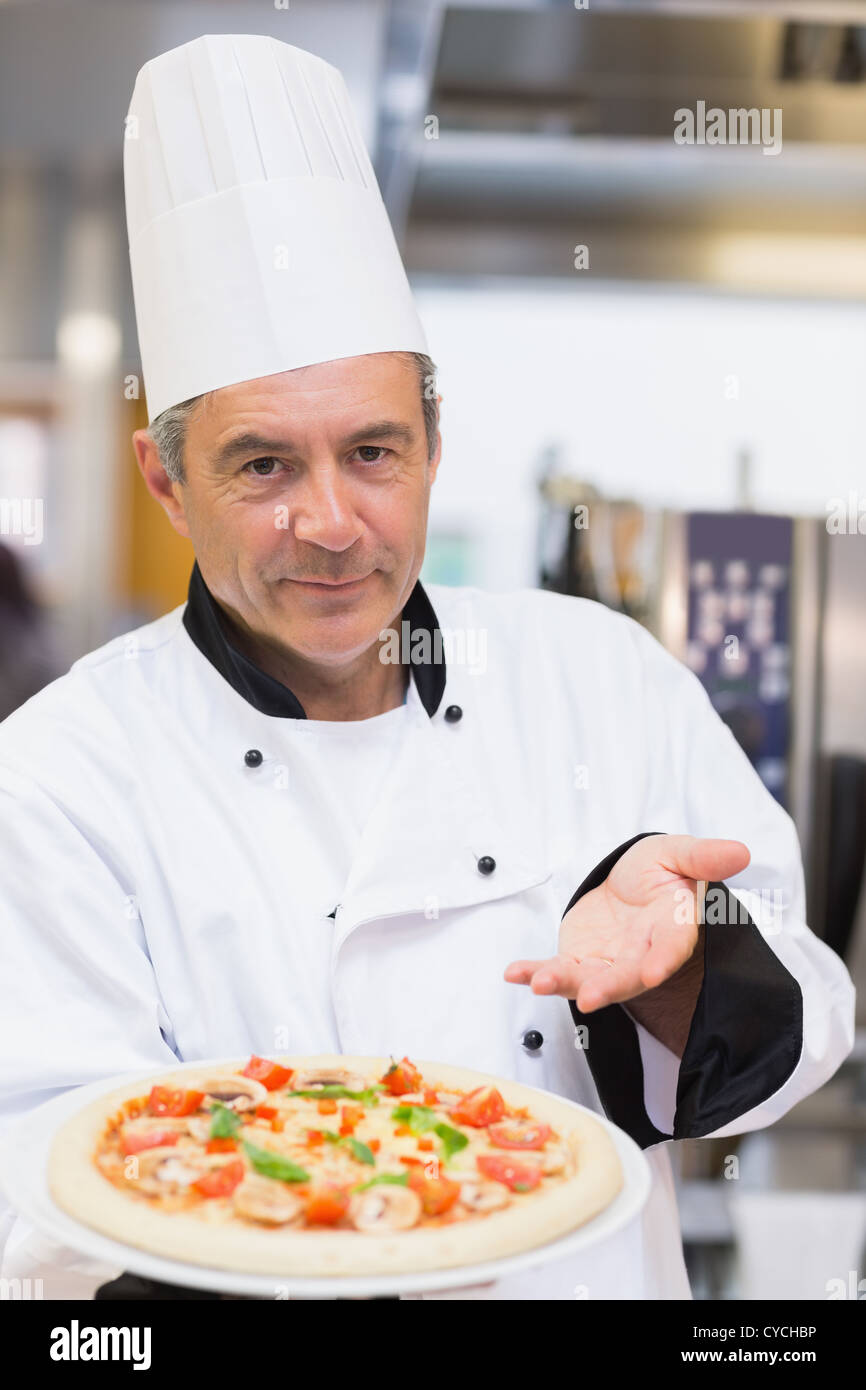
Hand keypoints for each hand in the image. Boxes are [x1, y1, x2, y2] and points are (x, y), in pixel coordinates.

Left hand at [504, 834, 749, 1013]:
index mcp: (672, 926)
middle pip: (627, 974)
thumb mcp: (679, 853)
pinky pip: (556, 970)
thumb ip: (704, 857)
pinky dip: (535, 972)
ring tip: (540, 981)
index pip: (672, 946)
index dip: (663, 959)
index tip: (653, 973)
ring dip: (564, 983)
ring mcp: (609, 962)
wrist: (629, 883)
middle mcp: (642, 953)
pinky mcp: (579, 961)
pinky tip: (516, 973)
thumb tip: (741, 852)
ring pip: (589, 979)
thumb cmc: (659, 870)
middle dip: (608, 986)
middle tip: (590, 997)